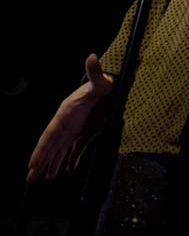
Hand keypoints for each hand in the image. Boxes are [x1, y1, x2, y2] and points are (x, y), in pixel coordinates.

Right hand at [27, 54, 113, 181]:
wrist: (112, 87)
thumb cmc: (104, 84)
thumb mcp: (100, 81)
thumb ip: (95, 72)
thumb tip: (92, 57)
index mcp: (65, 114)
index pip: (49, 135)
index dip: (40, 150)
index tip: (32, 164)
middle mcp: (68, 124)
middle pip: (51, 146)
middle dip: (41, 162)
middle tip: (30, 178)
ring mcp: (76, 129)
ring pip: (61, 149)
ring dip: (54, 163)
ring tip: (46, 178)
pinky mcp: (87, 133)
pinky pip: (78, 148)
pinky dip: (74, 158)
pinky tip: (69, 169)